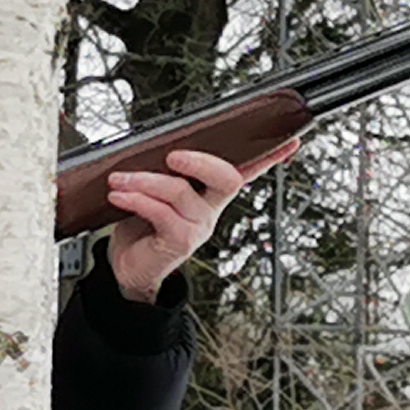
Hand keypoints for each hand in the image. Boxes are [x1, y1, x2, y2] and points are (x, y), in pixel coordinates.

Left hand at [101, 142, 293, 302]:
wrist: (131, 267)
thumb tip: (152, 144)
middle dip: (200, 161)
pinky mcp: (180, 241)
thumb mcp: (155, 191)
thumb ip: (162, 170)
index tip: (289, 142)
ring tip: (121, 179)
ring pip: (181, 191)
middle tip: (172, 155)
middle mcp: (210, 208)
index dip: (270, 157)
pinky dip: (136, 199)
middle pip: (227, 178)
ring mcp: (198, 225)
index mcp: (211, 192)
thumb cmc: (144, 225)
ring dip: (145, 180)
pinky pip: (161, 213)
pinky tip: (120, 195)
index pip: (247, 170)